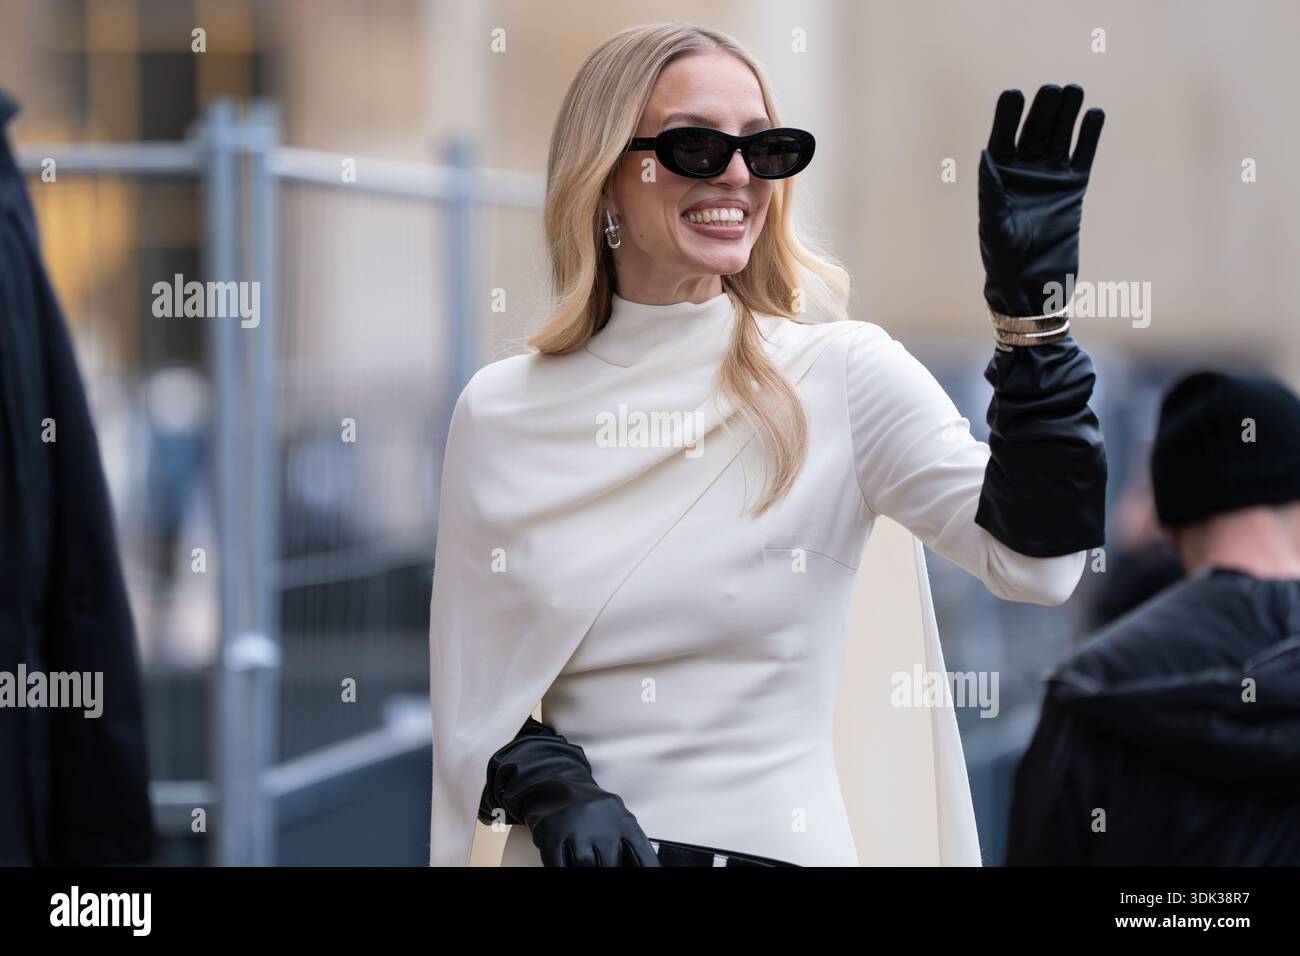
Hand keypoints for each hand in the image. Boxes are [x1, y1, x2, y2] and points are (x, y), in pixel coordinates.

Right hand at [479, 716, 661, 865]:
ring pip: (585, 866)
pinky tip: (566, 862)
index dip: (645, 868)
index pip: (641, 854)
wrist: (553, 784)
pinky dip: (562, 867)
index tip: (643, 876)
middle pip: (611, 864)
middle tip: (600, 861)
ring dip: (584, 866)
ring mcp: (575, 826)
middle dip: (607, 866)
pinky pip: (558, 864)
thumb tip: (639, 865)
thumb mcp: (615, 819)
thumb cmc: (588, 809)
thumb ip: (627, 842)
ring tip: (582, 858)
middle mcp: (601, 822)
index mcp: (622, 819)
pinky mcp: (551, 832)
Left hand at [978, 84, 1103, 316]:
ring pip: (1060, 136)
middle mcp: (1023, 171)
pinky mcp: (1074, 187)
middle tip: (1051, 89)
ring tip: (1075, 90)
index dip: (1007, 115)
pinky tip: (1095, 114)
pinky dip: (1090, 135)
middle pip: (1034, 130)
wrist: (1033, 285)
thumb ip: (991, 191)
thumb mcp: (994, 225)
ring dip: (1067, 113)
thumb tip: (985, 154)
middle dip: (1042, 109)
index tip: (1013, 94)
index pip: (1002, 137)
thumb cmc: (1004, 260)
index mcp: (998, 176)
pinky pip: (1083, 155)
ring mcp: (1050, 177)